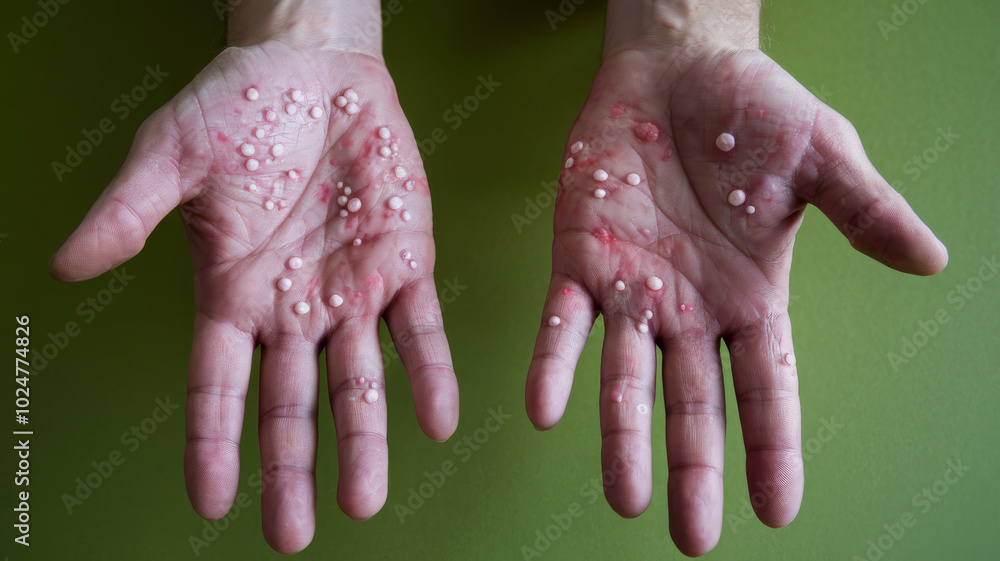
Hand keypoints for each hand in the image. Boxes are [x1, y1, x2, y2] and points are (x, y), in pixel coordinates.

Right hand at [49, 36, 458, 553]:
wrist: (314, 69)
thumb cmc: (236, 108)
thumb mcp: (170, 157)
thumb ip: (126, 214)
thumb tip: (63, 268)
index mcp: (232, 293)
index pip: (217, 385)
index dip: (213, 442)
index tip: (212, 500)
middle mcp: (293, 308)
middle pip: (290, 405)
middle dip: (291, 469)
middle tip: (293, 533)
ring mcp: (352, 291)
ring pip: (358, 381)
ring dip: (364, 440)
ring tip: (363, 498)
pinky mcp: (404, 262)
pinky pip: (420, 329)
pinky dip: (429, 374)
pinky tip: (435, 420)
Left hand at [525, 34, 946, 557]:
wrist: (676, 67)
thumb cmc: (753, 112)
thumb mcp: (822, 157)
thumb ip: (865, 211)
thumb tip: (931, 261)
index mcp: (751, 298)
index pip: (767, 389)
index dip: (774, 449)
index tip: (778, 510)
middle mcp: (689, 309)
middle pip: (694, 405)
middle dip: (693, 469)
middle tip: (691, 538)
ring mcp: (632, 289)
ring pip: (625, 378)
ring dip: (622, 437)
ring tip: (624, 497)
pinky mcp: (579, 259)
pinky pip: (564, 324)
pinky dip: (555, 366)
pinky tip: (547, 411)